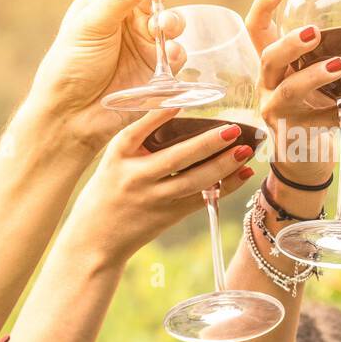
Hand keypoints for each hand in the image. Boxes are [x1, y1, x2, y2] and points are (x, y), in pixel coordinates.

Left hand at [30, 0, 191, 149]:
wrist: (71, 115)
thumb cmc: (71, 64)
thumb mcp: (93, 23)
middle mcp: (129, 13)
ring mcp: (145, 39)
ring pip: (173, 19)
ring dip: (174, 19)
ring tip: (166, 27)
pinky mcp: (157, 67)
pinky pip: (177, 52)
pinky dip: (176, 50)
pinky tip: (168, 55)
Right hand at [75, 105, 257, 262]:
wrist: (95, 240)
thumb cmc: (107, 191)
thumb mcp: (113, 160)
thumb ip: (140, 139)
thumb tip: (178, 110)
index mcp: (118, 157)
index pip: (137, 131)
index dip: (158, 116)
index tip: (179, 101)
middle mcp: (137, 177)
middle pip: (177, 158)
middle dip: (208, 143)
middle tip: (233, 129)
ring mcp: (155, 199)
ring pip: (195, 181)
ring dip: (223, 166)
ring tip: (245, 150)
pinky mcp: (170, 215)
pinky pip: (202, 199)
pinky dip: (226, 187)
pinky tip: (244, 173)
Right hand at [244, 0, 340, 185]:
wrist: (302, 159)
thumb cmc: (314, 106)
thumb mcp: (320, 76)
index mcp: (273, 65)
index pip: (256, 30)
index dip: (263, 7)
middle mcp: (269, 86)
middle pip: (269, 58)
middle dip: (290, 43)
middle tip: (314, 32)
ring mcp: (280, 113)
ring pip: (291, 91)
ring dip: (314, 76)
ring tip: (340, 65)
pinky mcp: (298, 136)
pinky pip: (330, 121)